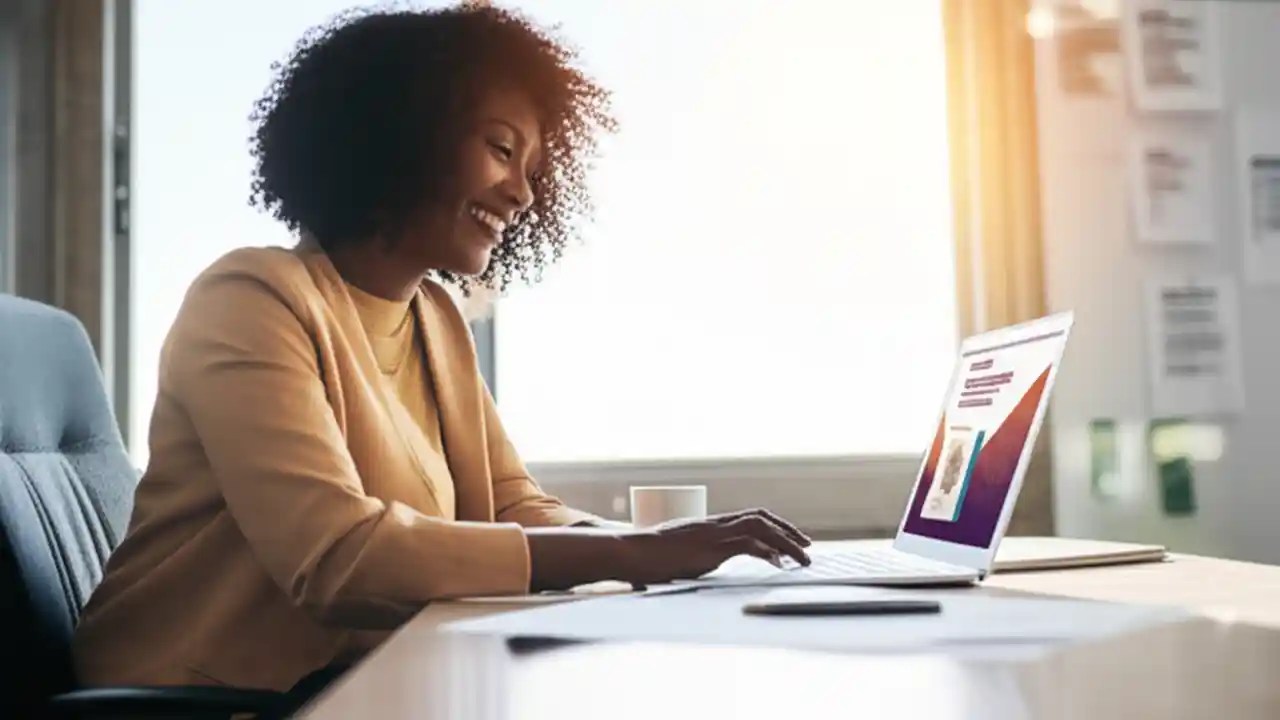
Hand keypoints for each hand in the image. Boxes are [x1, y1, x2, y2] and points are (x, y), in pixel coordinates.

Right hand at [525, 508, 809, 591]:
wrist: (631, 551)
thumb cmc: (649, 555)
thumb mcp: (678, 552)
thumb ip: (694, 553)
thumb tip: (698, 562)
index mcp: (709, 524)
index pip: (750, 515)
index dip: (774, 524)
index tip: (790, 537)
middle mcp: (715, 524)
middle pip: (761, 516)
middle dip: (788, 530)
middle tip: (807, 546)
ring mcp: (714, 533)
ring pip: (761, 527)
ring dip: (786, 542)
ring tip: (803, 558)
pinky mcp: (711, 546)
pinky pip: (748, 544)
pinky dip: (768, 552)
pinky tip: (779, 564)